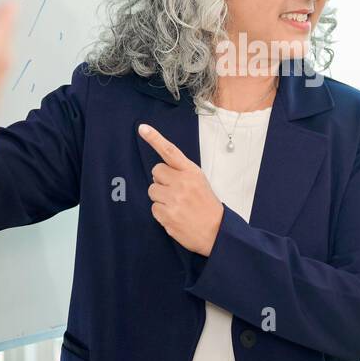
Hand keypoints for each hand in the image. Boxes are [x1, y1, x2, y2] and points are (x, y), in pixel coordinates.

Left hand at [137, 124, 224, 255]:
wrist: (216, 231)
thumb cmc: (207, 206)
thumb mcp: (200, 182)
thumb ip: (182, 173)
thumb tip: (160, 171)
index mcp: (191, 172)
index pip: (170, 151)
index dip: (155, 138)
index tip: (142, 128)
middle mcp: (182, 183)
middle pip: (156, 172)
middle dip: (161, 181)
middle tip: (174, 192)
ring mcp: (174, 199)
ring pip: (152, 190)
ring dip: (160, 198)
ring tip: (176, 205)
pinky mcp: (167, 215)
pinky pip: (153, 208)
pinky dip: (161, 213)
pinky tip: (174, 216)